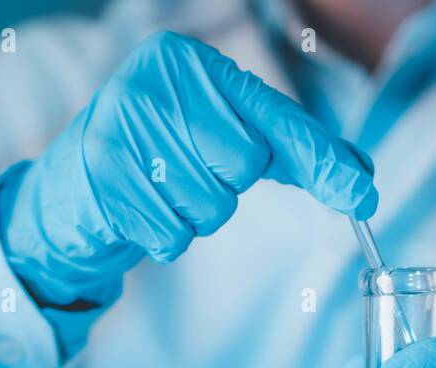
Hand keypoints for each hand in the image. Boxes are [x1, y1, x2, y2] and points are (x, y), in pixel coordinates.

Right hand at [0, 30, 378, 308]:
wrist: (73, 183)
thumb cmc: (162, 152)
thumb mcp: (224, 133)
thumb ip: (292, 149)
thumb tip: (361, 175)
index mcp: (195, 63)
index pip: (274, 119)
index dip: (320, 160)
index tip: (362, 195)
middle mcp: (158, 82)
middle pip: (243, 166)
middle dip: (225, 187)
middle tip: (188, 171)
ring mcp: (125, 126)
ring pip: (210, 207)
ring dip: (193, 215)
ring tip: (160, 189)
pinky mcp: (103, 176)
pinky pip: (172, 236)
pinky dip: (164, 236)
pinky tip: (141, 209)